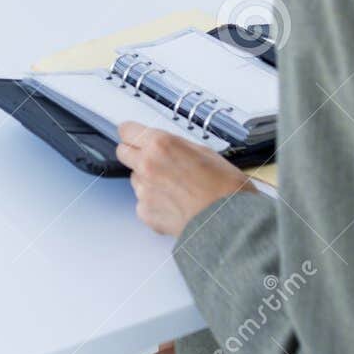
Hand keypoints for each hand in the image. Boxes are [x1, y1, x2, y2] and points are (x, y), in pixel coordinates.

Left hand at [115, 122, 254, 237]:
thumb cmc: (226, 189)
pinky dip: (154, 204)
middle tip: (155, 161)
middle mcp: (146, 165)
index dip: (134, 134)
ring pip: (135, 179)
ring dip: (148, 181)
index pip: (127, 130)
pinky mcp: (145, 213)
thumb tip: (167, 147)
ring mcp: (143, 190)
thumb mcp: (204, 152)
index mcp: (160, 145)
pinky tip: (176, 206)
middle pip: (123, 152)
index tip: (138, 138)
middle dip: (135, 155)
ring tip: (176, 189)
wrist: (230, 223)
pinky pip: (142, 203)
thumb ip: (176, 147)